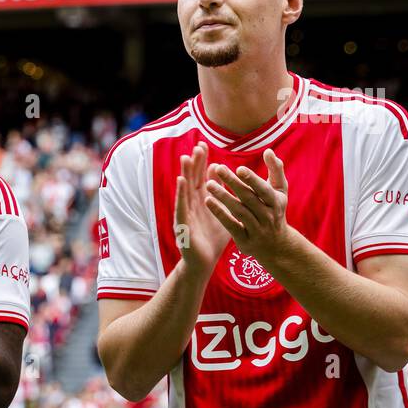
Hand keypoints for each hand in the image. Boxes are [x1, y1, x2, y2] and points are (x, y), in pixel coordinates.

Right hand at [174, 143, 230, 275]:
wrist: (203, 261)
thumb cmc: (213, 239)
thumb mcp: (223, 214)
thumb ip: (224, 196)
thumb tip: (226, 176)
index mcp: (202, 201)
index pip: (201, 178)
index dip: (202, 162)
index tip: (205, 146)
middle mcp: (192, 204)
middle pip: (192, 179)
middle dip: (195, 163)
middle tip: (197, 146)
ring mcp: (185, 213)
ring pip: (185, 190)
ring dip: (185, 173)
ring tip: (186, 158)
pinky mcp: (182, 224)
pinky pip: (181, 205)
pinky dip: (181, 193)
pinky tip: (181, 181)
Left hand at [204, 149, 291, 261]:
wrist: (276, 246)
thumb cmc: (275, 210)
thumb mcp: (279, 191)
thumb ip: (276, 170)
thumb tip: (268, 151)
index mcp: (277, 202)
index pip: (264, 190)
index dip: (252, 180)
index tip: (239, 168)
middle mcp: (268, 216)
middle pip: (248, 198)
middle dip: (233, 183)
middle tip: (218, 168)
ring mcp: (257, 230)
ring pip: (239, 212)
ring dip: (223, 197)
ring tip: (209, 184)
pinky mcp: (244, 240)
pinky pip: (231, 226)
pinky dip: (220, 213)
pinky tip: (208, 201)